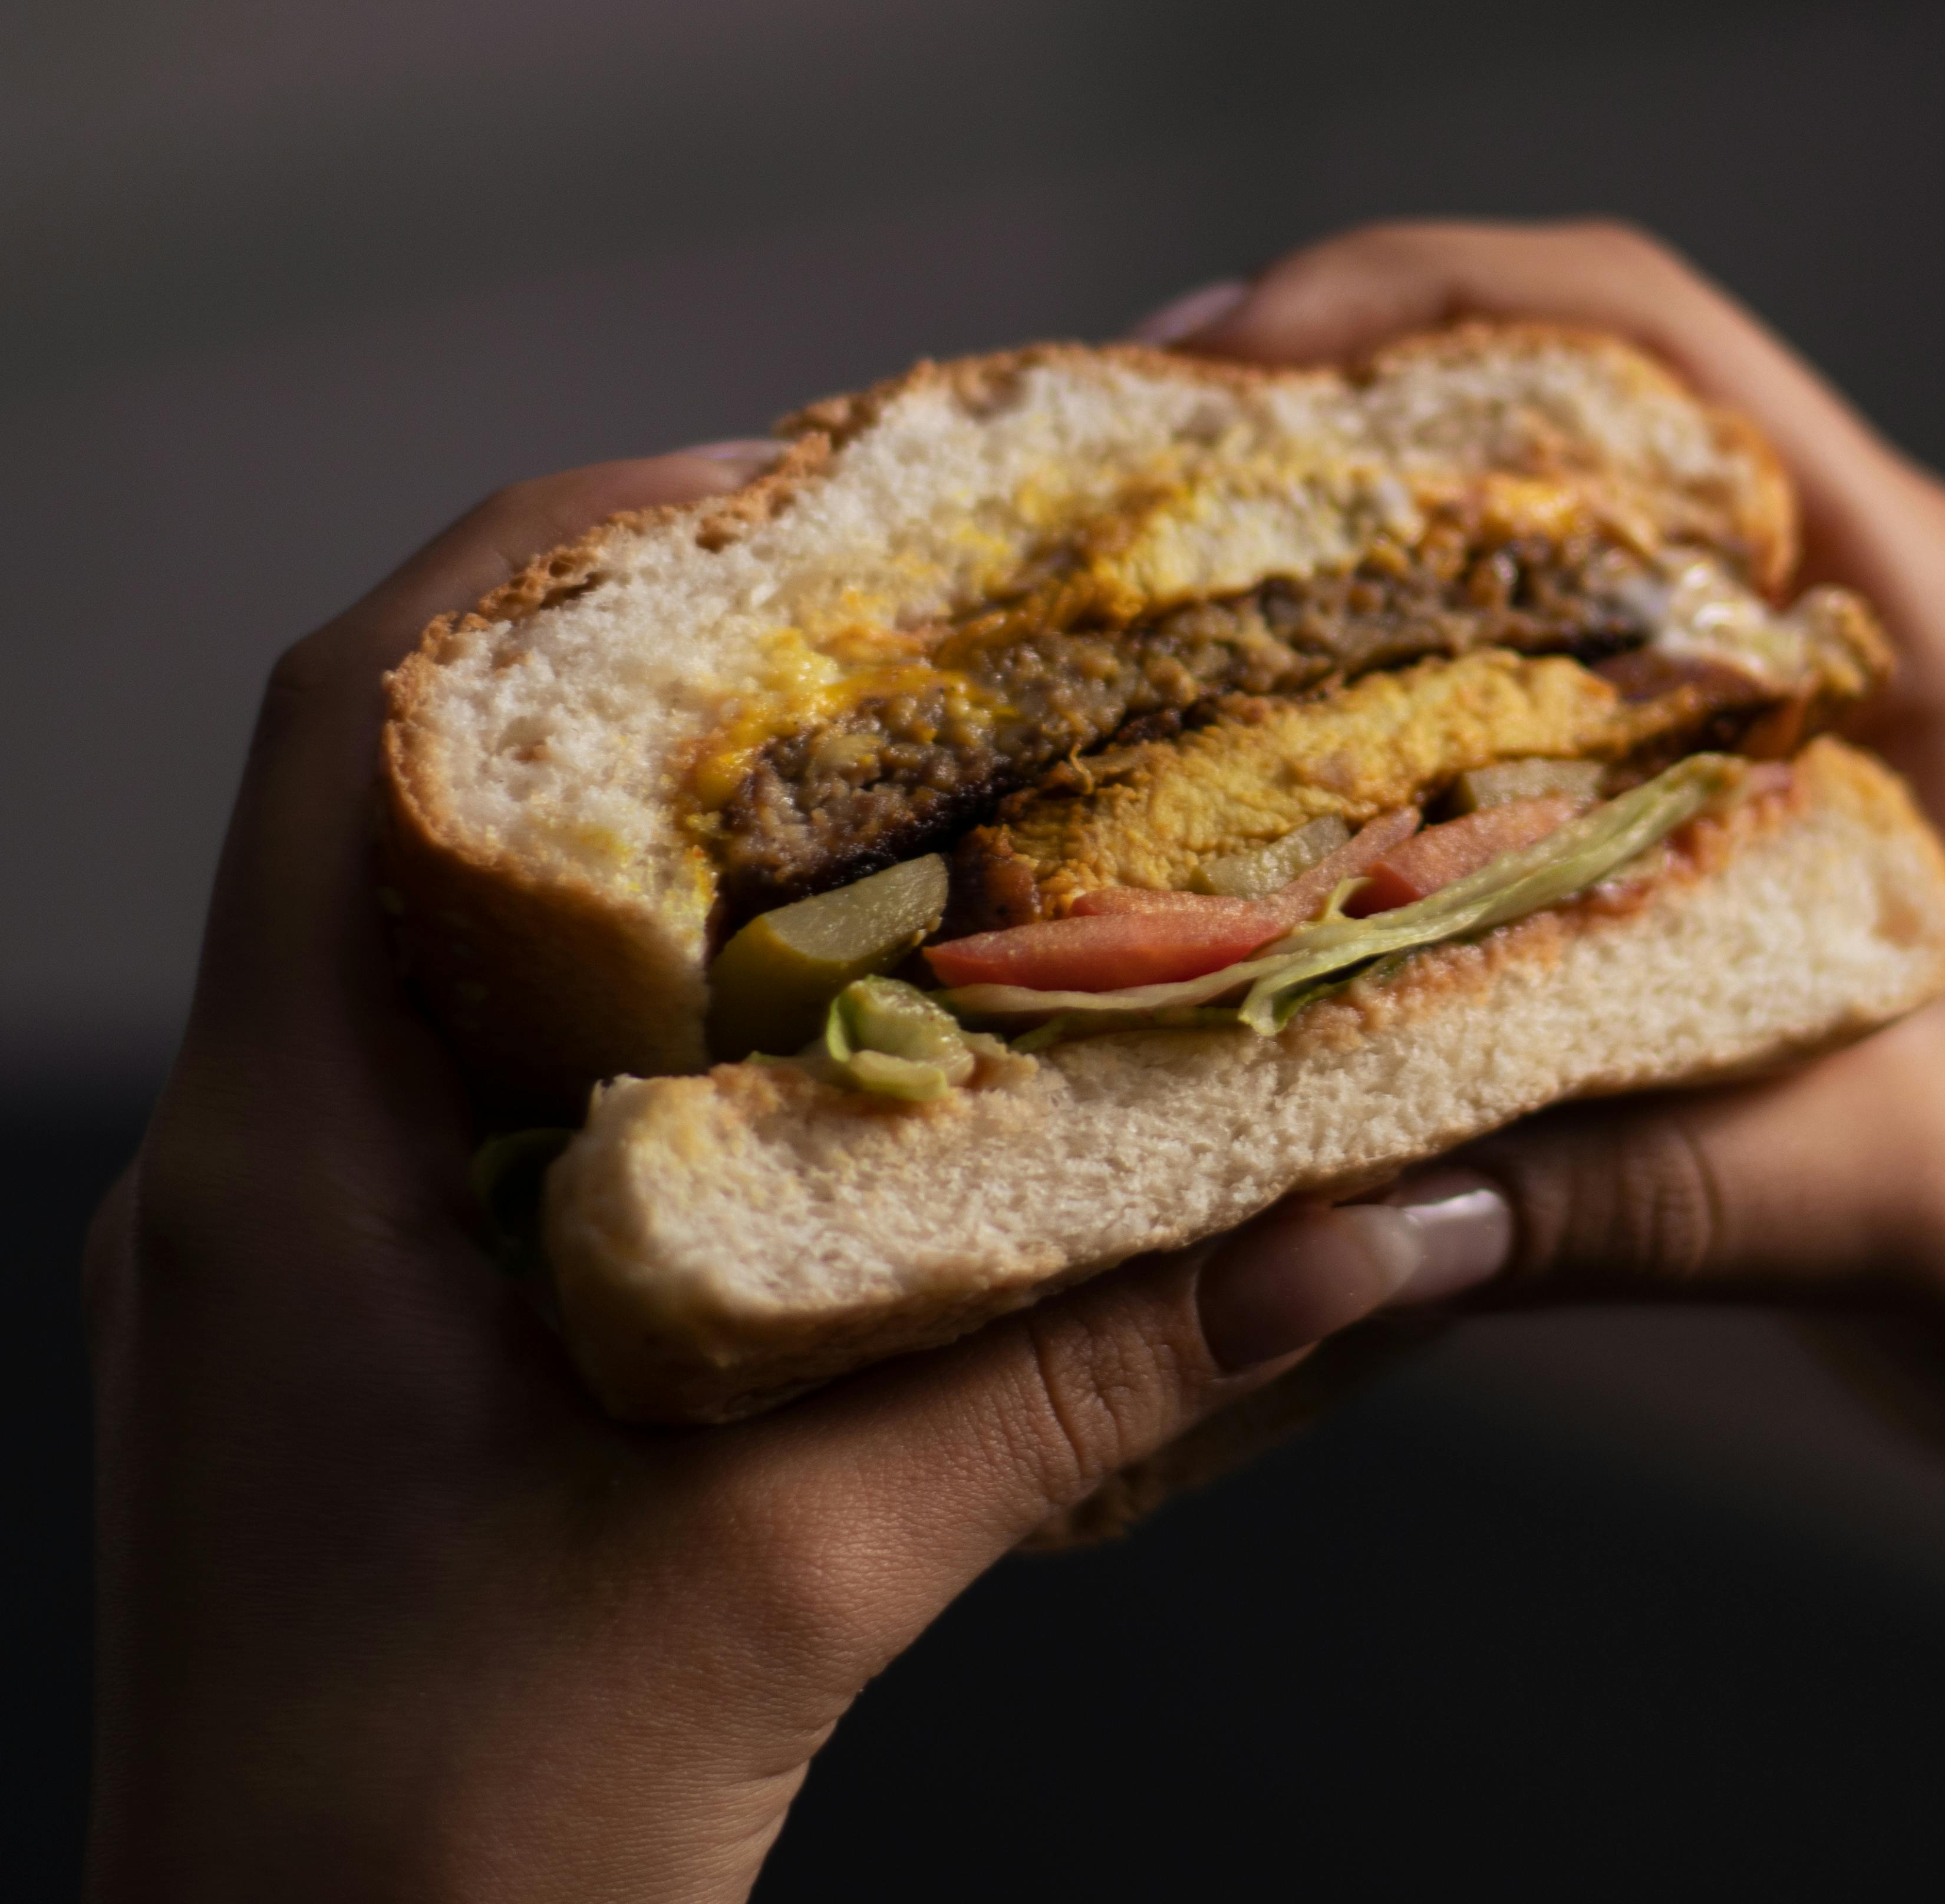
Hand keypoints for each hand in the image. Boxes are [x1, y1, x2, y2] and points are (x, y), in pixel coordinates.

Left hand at [86, 451, 1433, 1902]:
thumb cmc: (457, 1857)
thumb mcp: (798, 1584)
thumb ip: (1083, 1386)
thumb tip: (1359, 1224)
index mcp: (286, 1165)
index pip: (350, 730)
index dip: (552, 562)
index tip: (776, 490)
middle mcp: (271, 1162)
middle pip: (421, 798)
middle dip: (651, 673)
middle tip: (892, 610)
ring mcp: (323, 1244)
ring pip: (473, 941)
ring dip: (670, 841)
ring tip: (898, 775)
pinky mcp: (395, 1325)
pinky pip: (519, 1082)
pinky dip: (677, 1005)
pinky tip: (845, 1029)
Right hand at [1184, 220, 1944, 1900]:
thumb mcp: (1915, 1197)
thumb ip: (1651, 1202)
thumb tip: (1333, 1228)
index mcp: (1916, 608)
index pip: (1659, 347)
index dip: (1424, 299)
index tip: (1214, 352)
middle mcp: (1831, 615)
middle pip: (1551, 412)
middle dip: (1321, 414)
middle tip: (1104, 477)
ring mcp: (1761, 712)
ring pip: (1509, 558)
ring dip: (1321, 557)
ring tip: (1115, 601)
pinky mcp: (1700, 822)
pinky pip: (1502, 709)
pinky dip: (1359, 714)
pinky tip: (1215, 782)